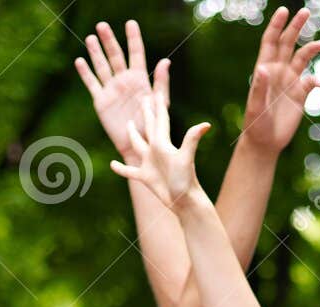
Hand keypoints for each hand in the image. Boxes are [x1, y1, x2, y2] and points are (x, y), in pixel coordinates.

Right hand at [75, 20, 166, 160]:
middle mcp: (124, 81)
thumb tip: (165, 61)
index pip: (136, 54)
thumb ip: (161, 83)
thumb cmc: (154, 128)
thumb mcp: (160, 104)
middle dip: (109, 41)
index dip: (133, 38)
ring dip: (96, 53)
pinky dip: (85, 73)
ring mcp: (112, 90)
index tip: (130, 23)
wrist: (139, 148)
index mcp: (140, 79)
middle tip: (102, 25)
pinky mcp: (101, 101)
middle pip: (115, 56)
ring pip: (102, 66)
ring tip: (90, 38)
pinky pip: (92, 84)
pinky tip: (80, 61)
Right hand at [109, 93, 210, 212]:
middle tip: (143, 99)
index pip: (160, 120)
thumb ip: (192, 139)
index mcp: (163, 143)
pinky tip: (113, 164)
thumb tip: (206, 124)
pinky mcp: (145, 177)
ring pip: (138, 145)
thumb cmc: (186, 180)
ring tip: (128, 124)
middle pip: (149, 127)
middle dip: (146, 113)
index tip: (155, 91)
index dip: (157, 105)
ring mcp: (150, 163)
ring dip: (133, 135)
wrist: (185, 202)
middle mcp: (156, 150)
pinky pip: (129, 171)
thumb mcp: (186, 158)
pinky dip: (121, 168)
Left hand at [241, 7, 319, 153]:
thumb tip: (263, 68)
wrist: (264, 143)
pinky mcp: (300, 95)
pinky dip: (318, 80)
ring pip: (302, 58)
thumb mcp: (255, 107)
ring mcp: (290, 82)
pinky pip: (311, 81)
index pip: (271, 42)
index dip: (276, 25)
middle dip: (296, 27)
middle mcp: (279, 72)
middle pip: (288, 43)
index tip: (284, 11)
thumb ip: (259, 87)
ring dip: (312, 49)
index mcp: (265, 70)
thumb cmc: (255, 125)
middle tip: (306, 12)